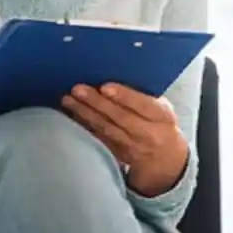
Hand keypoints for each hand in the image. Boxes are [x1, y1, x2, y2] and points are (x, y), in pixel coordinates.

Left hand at [62, 83, 188, 196]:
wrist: (165, 159)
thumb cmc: (160, 122)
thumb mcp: (162, 108)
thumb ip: (144, 96)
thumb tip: (114, 73)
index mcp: (162, 116)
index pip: (144, 105)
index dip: (124, 96)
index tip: (105, 87)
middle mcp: (148, 133)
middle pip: (120, 118)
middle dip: (97, 103)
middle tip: (77, 89)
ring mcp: (131, 146)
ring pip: (105, 128)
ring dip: (84, 113)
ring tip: (68, 99)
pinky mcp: (117, 154)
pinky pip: (98, 138)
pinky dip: (84, 125)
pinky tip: (71, 114)